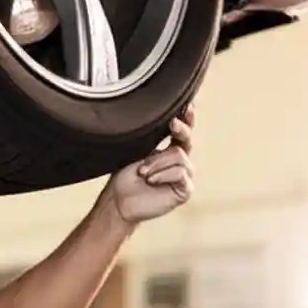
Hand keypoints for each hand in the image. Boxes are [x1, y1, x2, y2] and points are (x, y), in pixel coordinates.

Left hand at [102, 103, 195, 224]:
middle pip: (186, 139)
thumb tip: (166, 118)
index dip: (188, 119)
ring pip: (179, 156)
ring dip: (157, 162)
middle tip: (172, 125)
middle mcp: (180, 161)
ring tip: (143, 173)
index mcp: (169, 150)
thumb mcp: (137, 151)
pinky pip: (180, 173)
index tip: (187, 107)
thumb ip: (152, 138)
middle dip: (179, 130)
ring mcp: (184, 175)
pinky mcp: (185, 190)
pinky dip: (163, 174)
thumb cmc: (125, 177)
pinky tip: (151, 180)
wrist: (119, 201)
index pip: (183, 132)